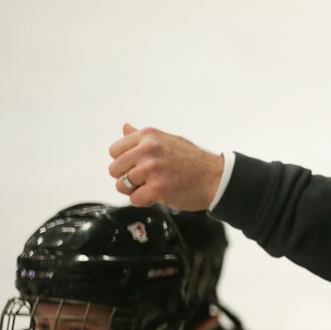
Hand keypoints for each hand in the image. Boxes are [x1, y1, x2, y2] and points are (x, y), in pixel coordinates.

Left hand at [108, 123, 223, 210]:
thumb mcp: (168, 140)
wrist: (215, 178)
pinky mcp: (157, 188)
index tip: (136, 167)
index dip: (124, 163)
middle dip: (126, 178)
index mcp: (149, 136)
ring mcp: (152, 169)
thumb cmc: (194, 161)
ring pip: (121, 185)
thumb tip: (126, 127)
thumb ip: (143, 137)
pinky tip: (157, 196)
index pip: (115, 150)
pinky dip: (144, 201)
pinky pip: (134, 199)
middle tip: (144, 180)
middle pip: (115, 169)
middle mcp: (148, 149)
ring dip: (134, 191)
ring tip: (151, 187)